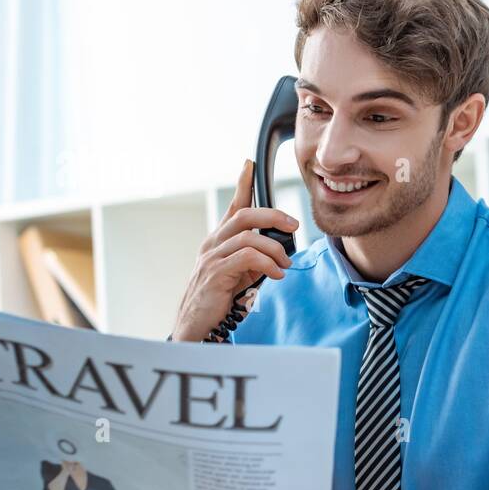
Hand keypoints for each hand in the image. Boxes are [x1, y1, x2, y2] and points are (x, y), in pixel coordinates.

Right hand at [170, 159, 297, 341]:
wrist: (195, 324)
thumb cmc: (218, 300)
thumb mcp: (239, 275)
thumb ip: (253, 260)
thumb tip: (279, 253)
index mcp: (218, 241)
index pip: (232, 207)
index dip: (241, 185)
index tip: (248, 165)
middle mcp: (213, 244)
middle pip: (244, 215)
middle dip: (272, 216)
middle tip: (293, 225)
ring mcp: (212, 258)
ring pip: (248, 237)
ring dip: (274, 249)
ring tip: (285, 264)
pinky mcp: (216, 274)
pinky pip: (246, 258)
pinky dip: (267, 264)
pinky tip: (276, 275)